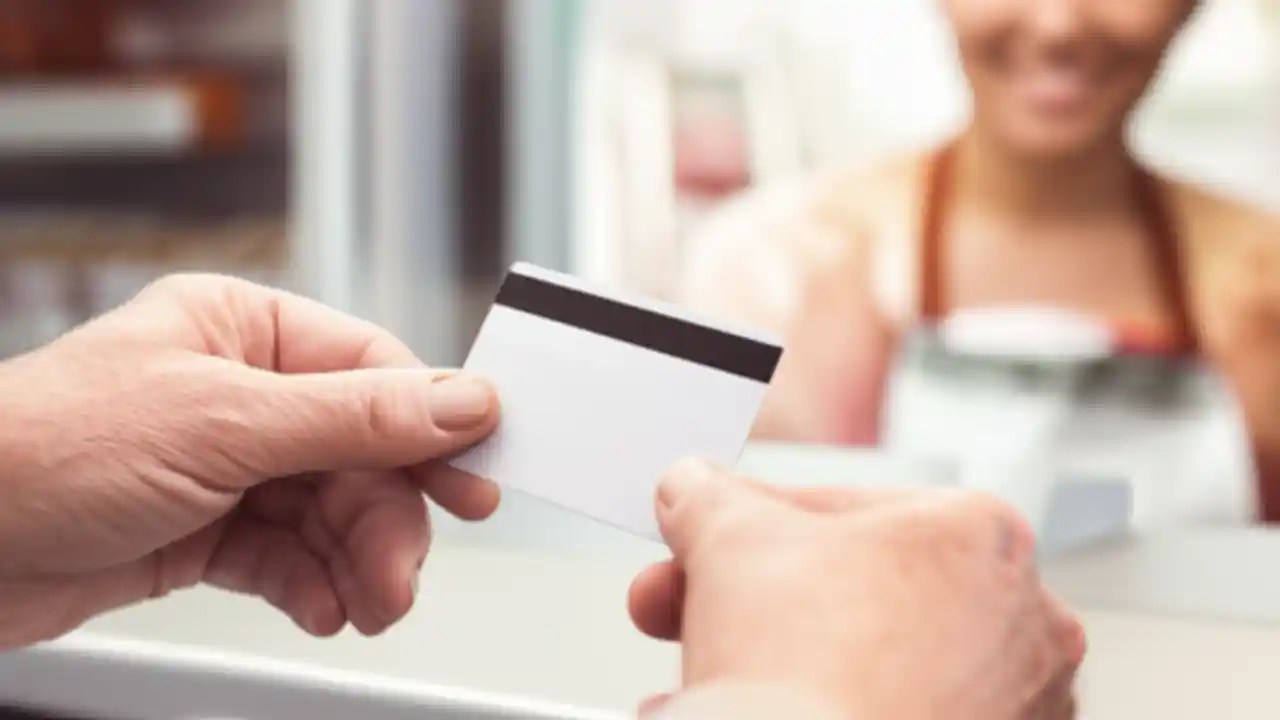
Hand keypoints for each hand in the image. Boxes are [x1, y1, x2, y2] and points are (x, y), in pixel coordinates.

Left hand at [0, 275, 499, 648]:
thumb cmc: (43, 450)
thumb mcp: (225, 423)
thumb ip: (357, 417)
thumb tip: (462, 401)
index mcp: (243, 329)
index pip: (372, 372)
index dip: (430, 428)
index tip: (473, 477)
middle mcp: (240, 391)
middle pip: (359, 454)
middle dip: (383, 519)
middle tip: (400, 571)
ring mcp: (224, 463)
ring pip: (329, 512)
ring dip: (354, 563)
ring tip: (365, 604)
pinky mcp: (205, 529)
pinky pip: (287, 555)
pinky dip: (310, 584)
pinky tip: (320, 607)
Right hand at [628, 460, 1084, 719]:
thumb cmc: (804, 663)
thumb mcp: (727, 539)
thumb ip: (708, 497)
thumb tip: (692, 488)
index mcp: (983, 533)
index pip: (839, 509)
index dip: (745, 525)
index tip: (699, 546)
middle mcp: (1023, 619)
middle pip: (854, 588)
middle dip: (752, 599)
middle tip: (681, 607)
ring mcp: (1017, 704)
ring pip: (867, 662)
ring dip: (777, 663)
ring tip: (704, 678)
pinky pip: (886, 719)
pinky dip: (822, 716)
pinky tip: (751, 716)